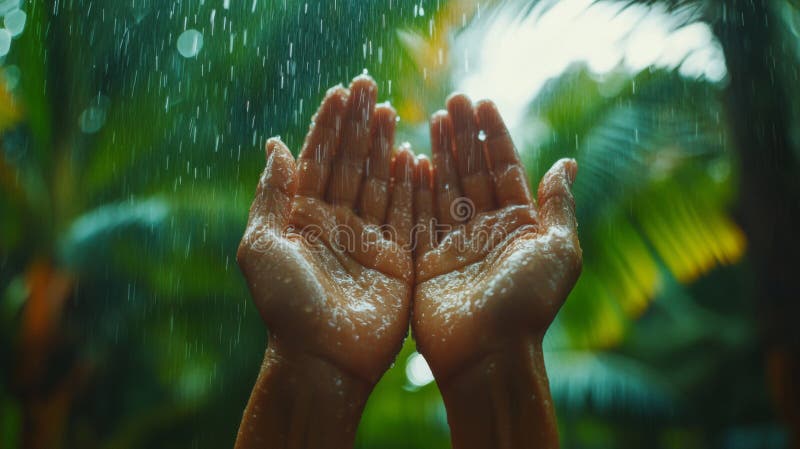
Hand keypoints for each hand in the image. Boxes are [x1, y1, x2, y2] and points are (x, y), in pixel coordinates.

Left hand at [235, 76, 413, 447]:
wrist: (322, 360)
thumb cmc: (285, 306)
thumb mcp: (262, 245)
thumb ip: (271, 194)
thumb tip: (276, 145)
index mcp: (301, 219)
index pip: (318, 160)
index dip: (329, 126)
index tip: (342, 92)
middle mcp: (335, 224)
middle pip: (350, 165)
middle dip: (358, 126)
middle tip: (369, 86)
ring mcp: (368, 240)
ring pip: (379, 183)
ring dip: (384, 146)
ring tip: (391, 110)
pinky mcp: (396, 259)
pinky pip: (406, 214)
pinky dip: (411, 186)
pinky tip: (414, 156)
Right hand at [411, 95, 580, 448]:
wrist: (487, 355)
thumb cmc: (527, 304)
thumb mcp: (557, 251)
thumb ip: (558, 206)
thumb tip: (567, 164)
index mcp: (520, 225)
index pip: (505, 169)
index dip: (494, 136)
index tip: (482, 103)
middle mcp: (488, 230)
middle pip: (473, 173)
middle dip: (464, 137)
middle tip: (452, 101)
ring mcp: (456, 244)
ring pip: (446, 188)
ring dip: (441, 153)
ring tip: (433, 117)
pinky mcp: (428, 260)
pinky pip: (420, 215)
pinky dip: (415, 186)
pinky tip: (411, 157)